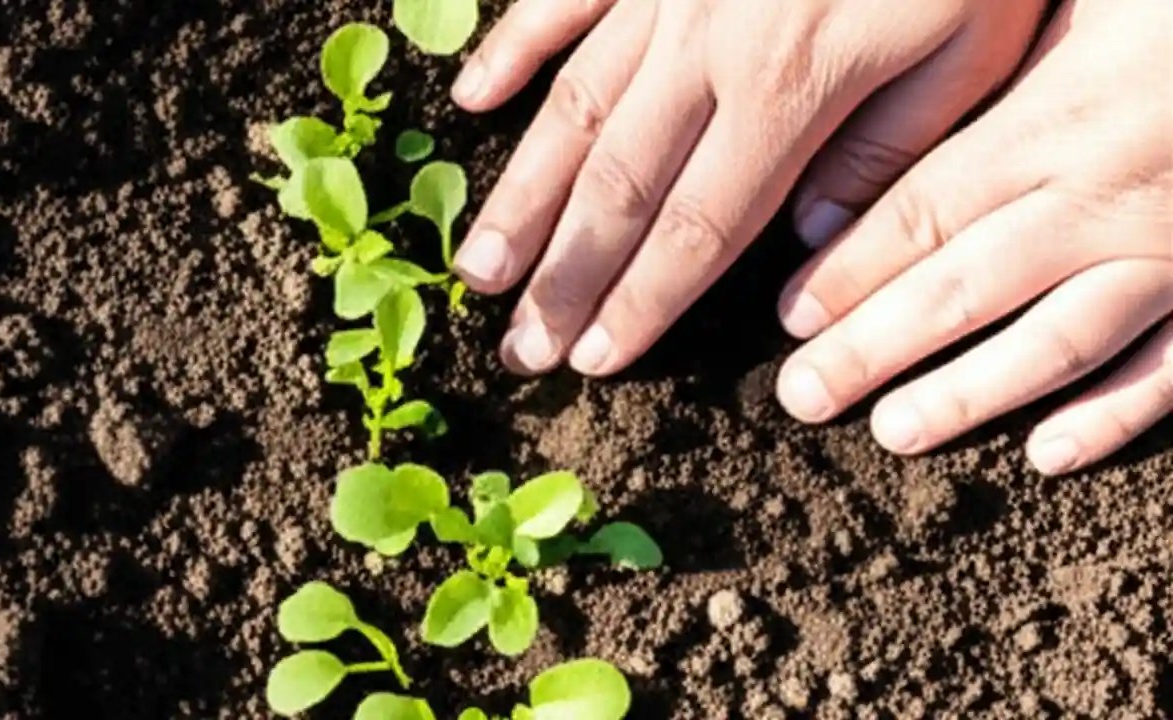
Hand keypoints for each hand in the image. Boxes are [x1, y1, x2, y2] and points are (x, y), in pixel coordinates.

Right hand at [450, 0, 1045, 374]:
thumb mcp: (972, 45)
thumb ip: (887, 149)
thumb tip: (808, 241)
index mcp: (789, 86)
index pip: (699, 227)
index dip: (641, 301)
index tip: (594, 360)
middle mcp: (706, 47)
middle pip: (618, 187)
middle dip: (564, 278)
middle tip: (518, 348)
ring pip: (575, 109)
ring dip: (522, 196)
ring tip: (478, 267)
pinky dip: (514, 47)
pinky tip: (472, 99)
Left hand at [776, 0, 1172, 474]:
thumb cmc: (1170, 12)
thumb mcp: (1075, 6)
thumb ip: (985, 70)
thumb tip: (881, 114)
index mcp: (1057, 117)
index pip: (924, 212)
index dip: (849, 272)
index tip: (790, 316)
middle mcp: (1106, 194)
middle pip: (966, 288)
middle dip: (873, 348)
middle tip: (803, 396)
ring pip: (1056, 340)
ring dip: (968, 394)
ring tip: (891, 431)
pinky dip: (1113, 415)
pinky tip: (1048, 454)